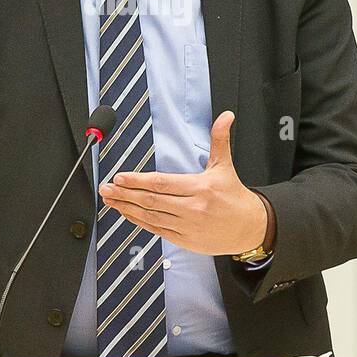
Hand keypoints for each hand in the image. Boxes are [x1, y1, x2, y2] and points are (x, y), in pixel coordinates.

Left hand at [98, 110, 267, 255]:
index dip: (138, 181)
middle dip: (125, 194)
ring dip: (127, 209)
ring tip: (110, 201)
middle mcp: (192, 209)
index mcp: (200, 188)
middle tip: (106, 189)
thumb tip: (225, 115)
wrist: (250, 227)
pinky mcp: (184, 240)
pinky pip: (157, 230)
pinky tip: (127, 214)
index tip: (119, 178)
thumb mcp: (225, 166)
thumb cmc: (234, 196)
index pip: (162, 183)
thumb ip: (220, 139)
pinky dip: (140, 222)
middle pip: (151, 201)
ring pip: (150, 217)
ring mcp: (187, 227)